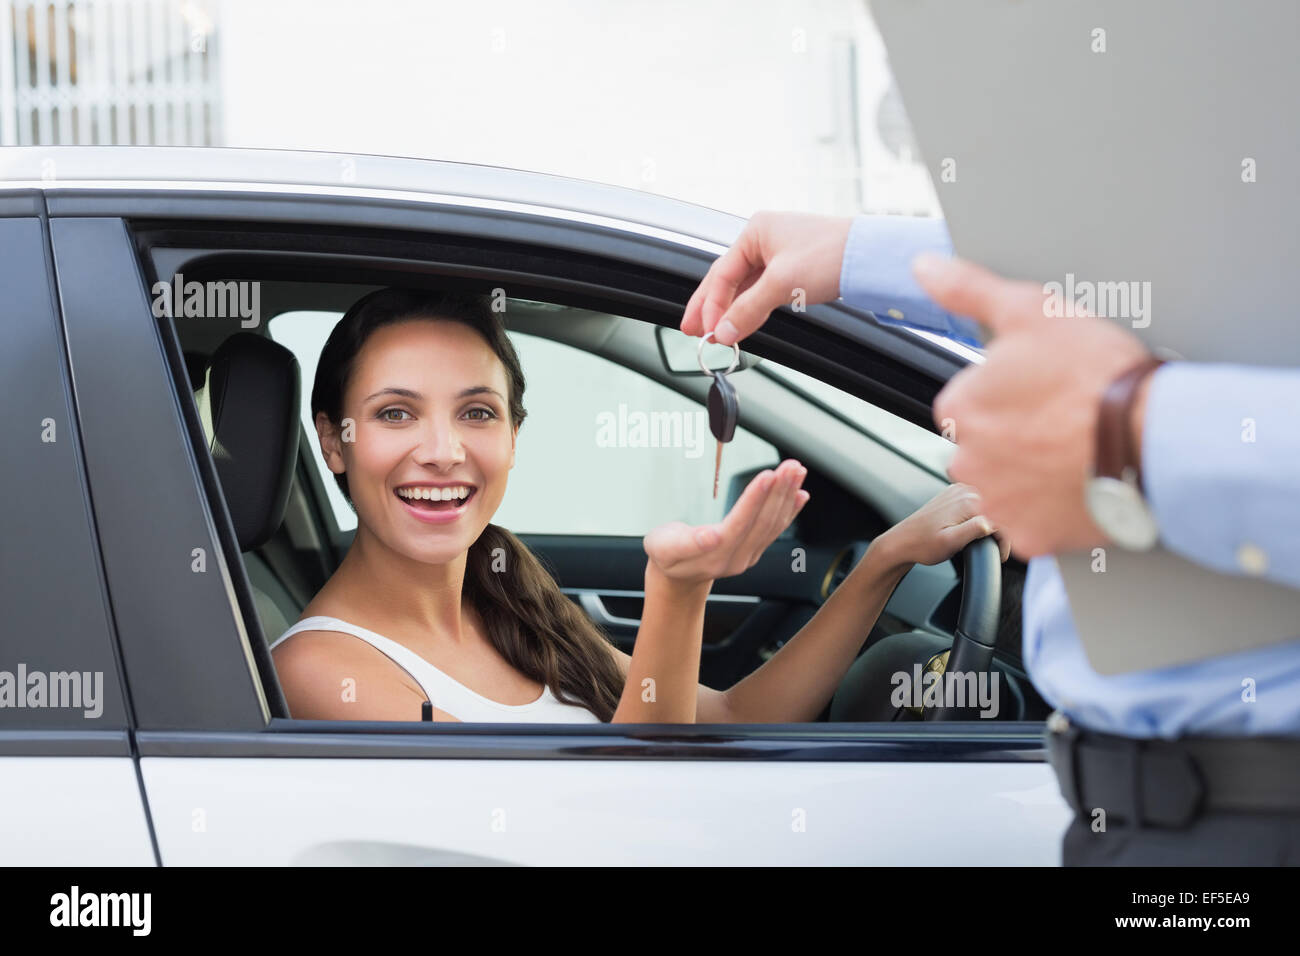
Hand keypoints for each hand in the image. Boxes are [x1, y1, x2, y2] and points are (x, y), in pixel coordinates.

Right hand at [644, 459, 808, 585]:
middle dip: (778, 491)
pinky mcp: (754, 549)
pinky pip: (775, 528)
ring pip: (772, 523)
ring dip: (787, 496)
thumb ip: (687, 544)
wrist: (677, 577)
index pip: (739, 524)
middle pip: (762, 522)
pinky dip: (789, 509)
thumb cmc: (666, 555)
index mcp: (714, 556)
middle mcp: (737, 558)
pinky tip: (800, 494)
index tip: (768, 476)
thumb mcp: (664, 548)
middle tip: (790, 466)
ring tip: (796, 471)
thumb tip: (710, 537)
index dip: (755, 500)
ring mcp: (748, 555)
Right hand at [681, 212, 852, 344]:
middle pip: (727, 278)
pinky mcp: (794, 269)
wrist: (871, 256)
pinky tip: (742, 322)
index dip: (710, 305)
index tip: (704, 330)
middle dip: (709, 307)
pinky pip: (762, 291)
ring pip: (744, 287)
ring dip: (730, 310)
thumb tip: (724, 332)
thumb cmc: (831, 254)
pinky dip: (750, 308)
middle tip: (692, 330)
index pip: (721, 273)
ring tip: (715, 332)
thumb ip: (748, 309)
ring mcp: (779, 254)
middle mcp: (765, 240)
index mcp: (756, 231)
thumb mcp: (783, 284)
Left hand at [878, 482, 1009, 566]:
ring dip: (994, 522)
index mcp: (968, 501)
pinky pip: (980, 503)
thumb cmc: (923, 545)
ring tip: (986, 541)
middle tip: (995, 549)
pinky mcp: (955, 495)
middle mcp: (965, 491)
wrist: (902, 542)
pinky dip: (984, 516)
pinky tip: (976, 529)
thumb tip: (993, 522)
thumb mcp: (951, 542)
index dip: (1007, 539)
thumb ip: (974, 530)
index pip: (1003, 517)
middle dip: (1002, 529)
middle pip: (1000, 508)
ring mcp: (960, 490)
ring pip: (992, 505)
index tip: (1001, 554)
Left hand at [914, 253, 1152, 557]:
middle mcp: (965, 460)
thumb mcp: (1030, 310)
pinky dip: (1051, 511)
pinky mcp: (1028, 537)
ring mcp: (996, 502)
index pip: (969, 403)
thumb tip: (924, 267)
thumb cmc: (1095, 376)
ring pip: (1006, 487)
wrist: (1153, 439)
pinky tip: (1078, 487)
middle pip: (984, 448)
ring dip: (1030, 476)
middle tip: (1062, 424)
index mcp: (959, 408)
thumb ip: (968, 289)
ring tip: (1074, 455)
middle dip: (1015, 438)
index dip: (1009, 396)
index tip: (1042, 392)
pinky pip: (1032, 523)